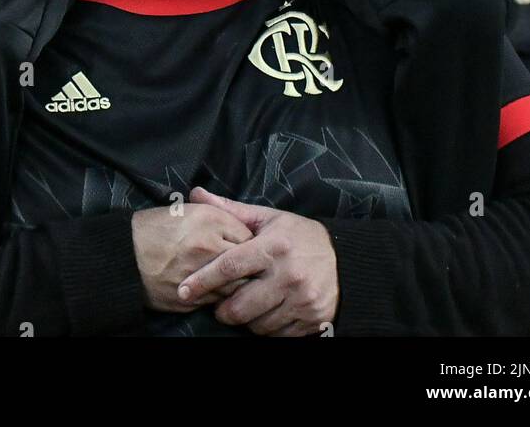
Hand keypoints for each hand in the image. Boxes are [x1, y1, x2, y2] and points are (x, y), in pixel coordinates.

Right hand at [131, 202, 252, 312]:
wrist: (124, 253)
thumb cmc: (155, 227)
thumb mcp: (188, 210)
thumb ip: (218, 216)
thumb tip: (244, 230)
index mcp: (209, 220)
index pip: (248, 236)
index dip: (248, 243)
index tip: (244, 247)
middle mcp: (207, 247)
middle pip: (245, 264)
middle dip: (247, 267)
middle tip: (246, 268)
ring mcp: (199, 275)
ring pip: (234, 287)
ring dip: (234, 285)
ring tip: (231, 281)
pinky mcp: (189, 298)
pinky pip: (215, 301)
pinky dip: (217, 297)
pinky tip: (211, 289)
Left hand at [177, 187, 339, 335]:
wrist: (345, 261)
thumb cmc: (298, 237)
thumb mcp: (268, 219)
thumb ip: (231, 210)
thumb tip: (196, 193)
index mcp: (274, 246)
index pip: (229, 267)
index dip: (203, 281)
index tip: (184, 290)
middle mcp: (288, 274)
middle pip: (240, 307)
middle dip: (223, 310)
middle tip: (220, 304)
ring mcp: (301, 300)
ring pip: (257, 325)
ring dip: (246, 320)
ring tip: (248, 305)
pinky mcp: (311, 320)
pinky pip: (277, 335)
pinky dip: (267, 328)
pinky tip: (268, 313)